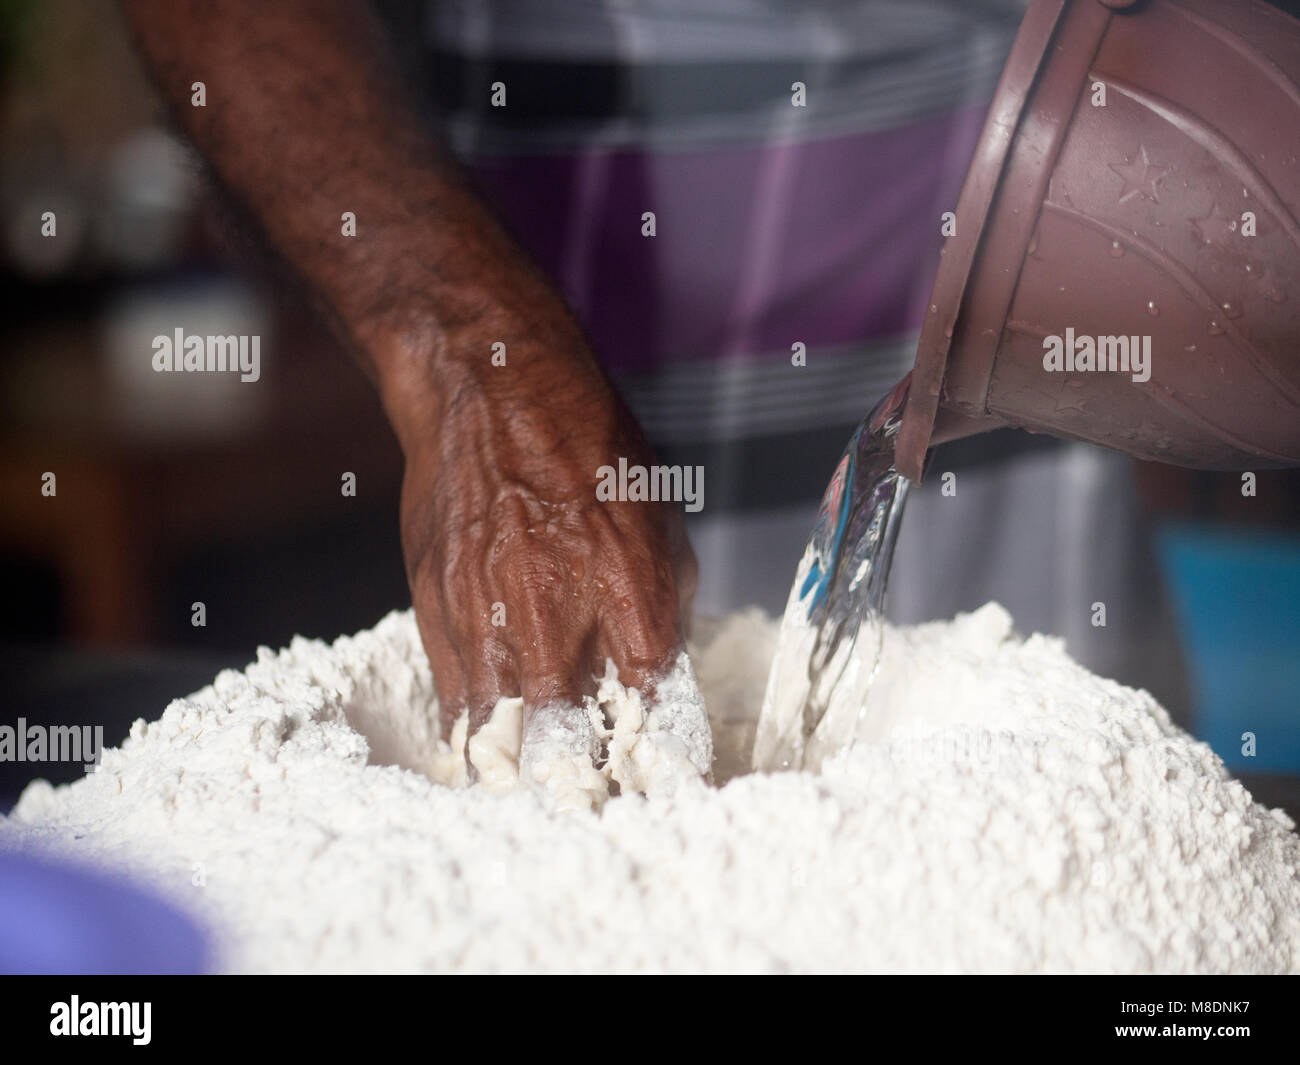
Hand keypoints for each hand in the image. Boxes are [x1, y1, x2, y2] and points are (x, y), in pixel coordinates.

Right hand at [396, 332, 700, 792]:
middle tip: (586, 795)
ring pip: (497, 732)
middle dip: (577, 779)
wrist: (488, 388)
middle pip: (562, 741)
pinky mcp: (433, 606)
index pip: (650, 707)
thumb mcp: (659, 514)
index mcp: (626, 583)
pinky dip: (477, 727)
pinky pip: (456, 696)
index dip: (655, 754)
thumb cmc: (584, 443)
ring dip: (518, 765)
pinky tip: (493, 735)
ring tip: (533, 783)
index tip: (657, 777)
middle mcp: (551, 608)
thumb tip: (659, 668)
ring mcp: (483, 611)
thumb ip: (666, 600)